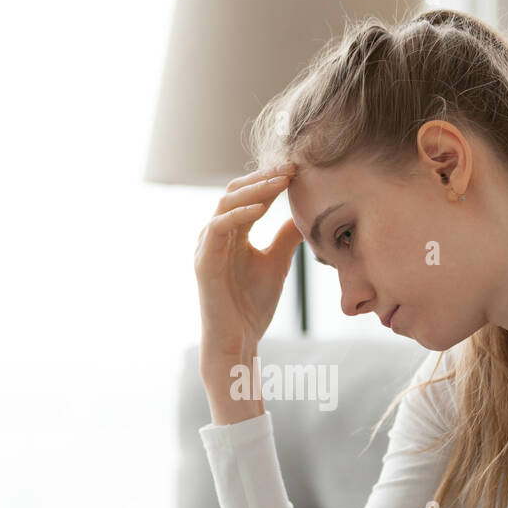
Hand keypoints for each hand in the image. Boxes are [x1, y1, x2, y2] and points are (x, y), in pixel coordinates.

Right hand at [194, 162, 303, 362]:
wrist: (238, 341)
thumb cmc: (252, 306)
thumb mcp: (277, 263)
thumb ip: (285, 238)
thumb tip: (303, 214)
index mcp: (233, 233)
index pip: (250, 195)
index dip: (271, 180)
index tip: (299, 169)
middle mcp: (216, 234)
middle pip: (236, 191)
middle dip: (264, 177)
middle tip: (292, 166)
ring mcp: (207, 246)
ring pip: (226, 203)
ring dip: (255, 190)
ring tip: (282, 180)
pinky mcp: (204, 261)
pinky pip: (218, 228)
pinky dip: (239, 215)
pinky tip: (262, 209)